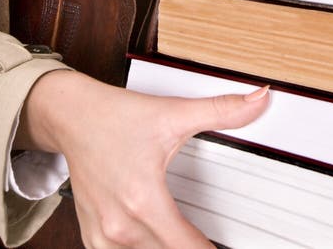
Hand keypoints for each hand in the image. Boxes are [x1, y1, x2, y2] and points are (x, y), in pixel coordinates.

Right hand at [17, 70, 268, 247]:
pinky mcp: (93, 237)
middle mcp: (121, 227)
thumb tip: (260, 99)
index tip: (225, 245)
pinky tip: (156, 238)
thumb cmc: (117, 117)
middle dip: (191, 248)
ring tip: (185, 237)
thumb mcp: (173, 112)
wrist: (73, 117)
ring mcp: (103, 236)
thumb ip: (221, 110)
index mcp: (144, 201)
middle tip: (208, 238)